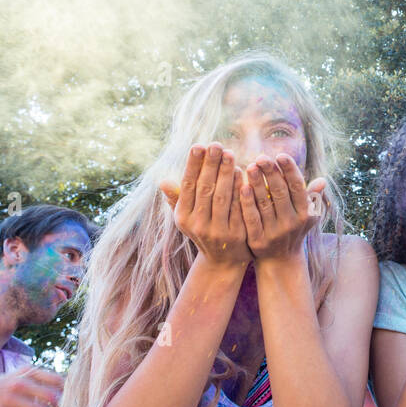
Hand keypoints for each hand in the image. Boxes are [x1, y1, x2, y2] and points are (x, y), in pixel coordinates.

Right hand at [159, 144, 251, 269]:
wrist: (222, 262)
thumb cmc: (204, 230)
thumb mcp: (188, 218)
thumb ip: (178, 199)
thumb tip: (162, 181)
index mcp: (183, 217)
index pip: (188, 186)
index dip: (193, 165)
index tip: (199, 145)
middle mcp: (198, 225)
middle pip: (205, 189)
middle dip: (211, 165)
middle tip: (216, 144)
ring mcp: (217, 231)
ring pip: (221, 197)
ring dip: (226, 173)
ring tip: (230, 153)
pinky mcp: (237, 234)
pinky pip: (238, 207)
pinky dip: (240, 189)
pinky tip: (243, 172)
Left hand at [239, 153, 324, 262]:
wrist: (280, 261)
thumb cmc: (294, 230)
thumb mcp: (307, 216)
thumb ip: (311, 197)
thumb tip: (323, 180)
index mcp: (304, 213)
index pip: (298, 187)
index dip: (290, 171)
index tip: (281, 155)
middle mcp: (292, 223)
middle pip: (280, 193)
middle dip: (271, 173)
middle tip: (261, 157)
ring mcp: (275, 232)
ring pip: (265, 203)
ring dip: (257, 183)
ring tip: (250, 166)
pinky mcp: (258, 241)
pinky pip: (252, 218)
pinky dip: (247, 202)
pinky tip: (241, 187)